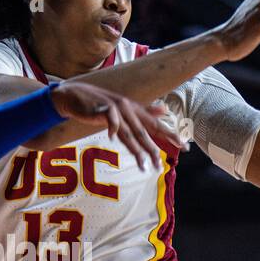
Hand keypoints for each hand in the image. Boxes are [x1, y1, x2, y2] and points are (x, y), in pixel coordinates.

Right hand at [49, 81, 174, 170]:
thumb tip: (164, 109)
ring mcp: (116, 108)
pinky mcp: (102, 108)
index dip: (170, 135)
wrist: (75, 94)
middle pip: (144, 133)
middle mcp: (129, 109)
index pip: (156, 125)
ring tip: (143, 165)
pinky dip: (112, 129)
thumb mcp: (124, 107)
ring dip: (137, 150)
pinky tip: (110, 138)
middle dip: (153, 150)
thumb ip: (144, 111)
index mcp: (135, 110)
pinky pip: (110, 120)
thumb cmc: (99, 104)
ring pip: (129, 133)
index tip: (184, 146)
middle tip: (160, 166)